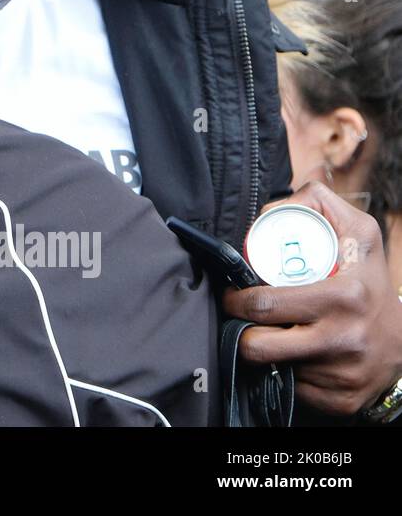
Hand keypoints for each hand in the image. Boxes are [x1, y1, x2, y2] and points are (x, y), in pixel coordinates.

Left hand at [225, 181, 401, 415]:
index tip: (234, 294)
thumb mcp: (357, 232)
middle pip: (259, 344)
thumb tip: (272, 207)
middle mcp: (345, 339)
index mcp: (344, 297)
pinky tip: (295, 358)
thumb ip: (317, 200)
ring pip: (271, 368)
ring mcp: (343, 375)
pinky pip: (292, 389)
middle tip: (241, 316)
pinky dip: (287, 374)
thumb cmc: (368, 278)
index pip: (264, 304)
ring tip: (267, 334)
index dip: (237, 300)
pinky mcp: (341, 402)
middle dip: (240, 329)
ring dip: (262, 352)